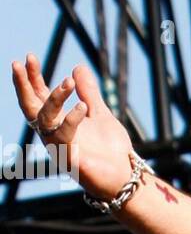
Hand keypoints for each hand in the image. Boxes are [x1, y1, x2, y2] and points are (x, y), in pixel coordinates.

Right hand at [11, 54, 134, 197]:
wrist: (125, 175)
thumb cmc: (110, 149)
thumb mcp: (99, 113)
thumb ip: (88, 93)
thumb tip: (77, 67)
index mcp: (58, 123)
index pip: (38, 98)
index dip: (32, 78)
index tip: (30, 57)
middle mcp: (53, 134)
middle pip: (30, 107)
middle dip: (24, 84)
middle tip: (21, 61)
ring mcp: (59, 147)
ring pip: (44, 119)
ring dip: (54, 98)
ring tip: (68, 81)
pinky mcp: (69, 160)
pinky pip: (63, 136)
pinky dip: (71, 119)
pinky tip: (82, 106)